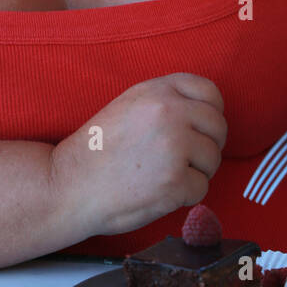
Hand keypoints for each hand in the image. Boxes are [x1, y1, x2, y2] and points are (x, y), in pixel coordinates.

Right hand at [50, 73, 227, 237]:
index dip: (212, 112)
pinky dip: (184, 196)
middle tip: (185, 159)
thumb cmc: (96, 149)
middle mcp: (170, 113)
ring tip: (164, 175)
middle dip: (207, 145)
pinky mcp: (175, 182)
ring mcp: (174, 148)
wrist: (68, 184)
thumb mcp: (128, 105)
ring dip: (196, 172)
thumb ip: (165, 101)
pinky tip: (159, 192)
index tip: (203, 128)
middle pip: (218, 127)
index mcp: (157, 91)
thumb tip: (205, 112)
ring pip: (213, 159)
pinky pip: (201, 188)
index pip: (210, 93)